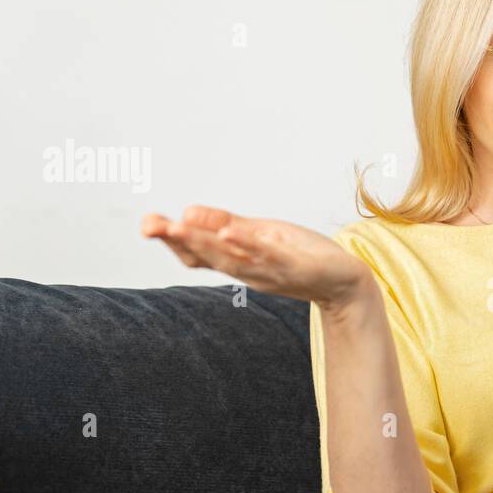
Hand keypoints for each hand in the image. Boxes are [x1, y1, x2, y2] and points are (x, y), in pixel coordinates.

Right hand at [141, 205, 372, 306]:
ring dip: (203, 242)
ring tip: (178, 227)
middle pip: (206, 256)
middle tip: (149, 225)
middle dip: (177, 239)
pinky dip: (248, 245)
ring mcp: (269, 270)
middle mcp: (247, 269)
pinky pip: (267, 256)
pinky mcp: (293, 266)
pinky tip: (230, 233)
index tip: (148, 225)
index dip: (173, 240)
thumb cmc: (302, 255)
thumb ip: (225, 226)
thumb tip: (187, 213)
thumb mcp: (259, 235)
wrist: (344, 279)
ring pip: (230, 257)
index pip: (197, 253)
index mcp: (238, 260)